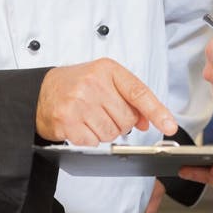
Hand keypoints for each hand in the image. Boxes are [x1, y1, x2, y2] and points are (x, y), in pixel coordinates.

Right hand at [36, 58, 177, 144]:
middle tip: (105, 113)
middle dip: (121, 123)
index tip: (169, 126)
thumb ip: (129, 97)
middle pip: (126, 119)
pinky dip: (90, 139)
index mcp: (108, 70)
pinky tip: (81, 126)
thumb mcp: (104, 81)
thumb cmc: (77, 85)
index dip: (157, 111)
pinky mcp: (67, 121)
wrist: (42, 91)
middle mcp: (94, 83)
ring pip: (111, 133)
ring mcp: (79, 103)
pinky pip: (93, 142)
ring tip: (91, 118)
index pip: (139, 92)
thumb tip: (148, 121)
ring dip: (105, 132)